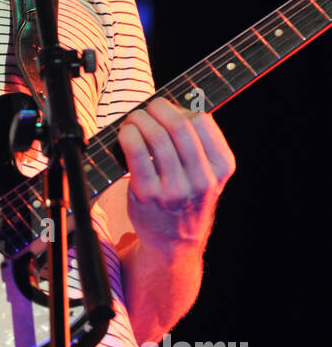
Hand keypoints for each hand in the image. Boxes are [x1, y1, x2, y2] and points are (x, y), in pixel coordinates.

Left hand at [116, 97, 235, 250]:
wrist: (175, 241)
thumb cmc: (188, 198)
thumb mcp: (208, 173)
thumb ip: (200, 143)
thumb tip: (177, 105)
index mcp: (221, 167)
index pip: (202, 120)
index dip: (181, 108)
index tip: (169, 111)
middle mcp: (202, 178)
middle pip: (179, 125)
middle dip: (158, 108)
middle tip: (148, 109)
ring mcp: (175, 188)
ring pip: (156, 135)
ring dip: (140, 119)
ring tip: (134, 120)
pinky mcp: (148, 193)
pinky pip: (135, 152)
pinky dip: (128, 135)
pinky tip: (126, 134)